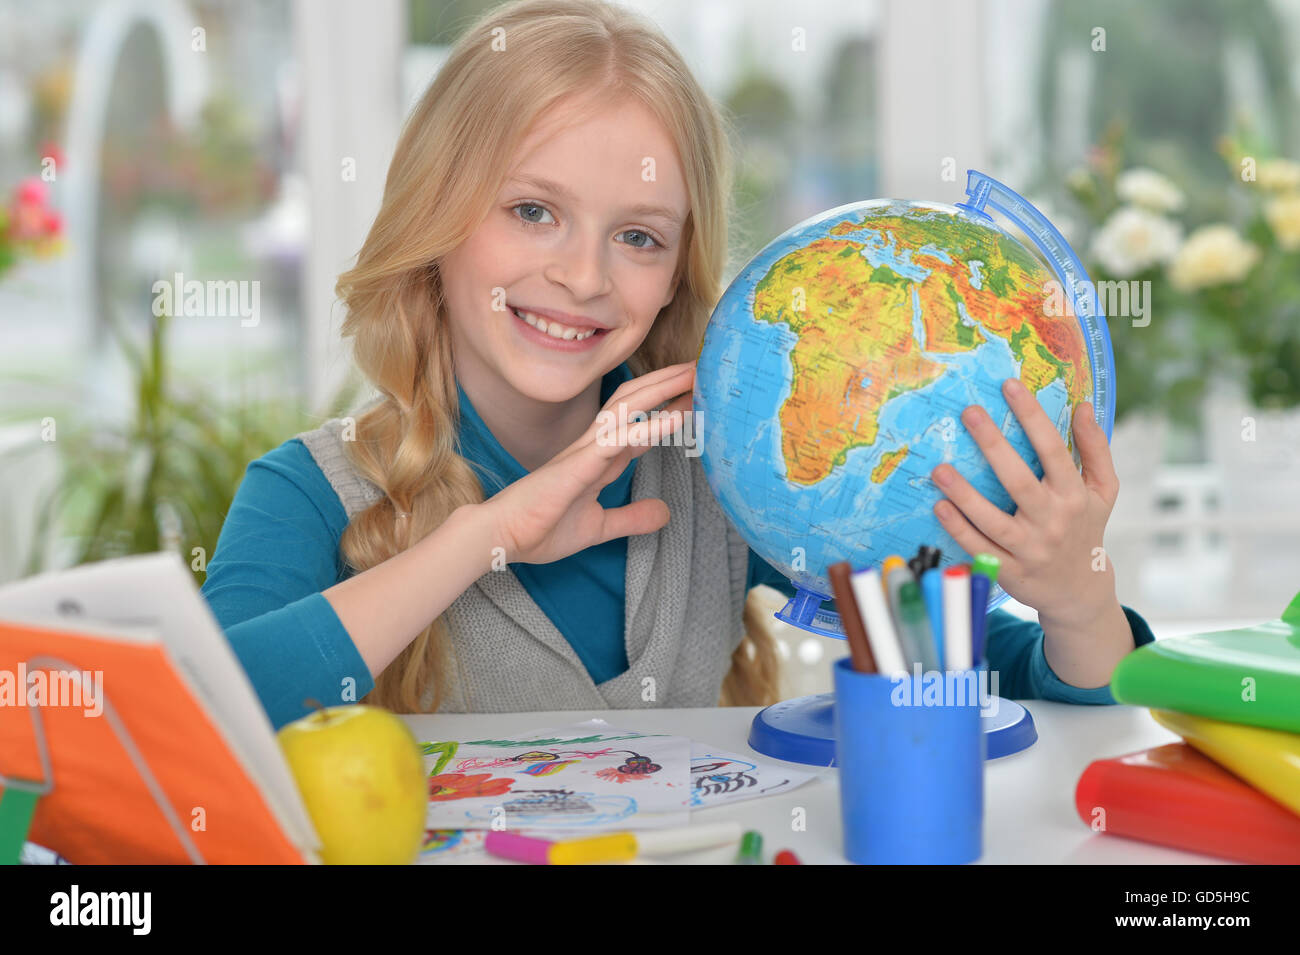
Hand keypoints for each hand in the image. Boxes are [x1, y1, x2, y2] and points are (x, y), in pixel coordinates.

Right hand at [482, 362, 694, 565]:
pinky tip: (674, 417)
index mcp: (598, 459)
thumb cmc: (540, 529)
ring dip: (662, 390)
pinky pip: (617, 440)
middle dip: (669, 384)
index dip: (669, 408)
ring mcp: (585, 451)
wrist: (501, 538)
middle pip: (636, 403)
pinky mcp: (578, 464)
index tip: (698, 396)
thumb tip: (665, 514)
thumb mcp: (599, 526)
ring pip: (628, 409)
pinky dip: (647, 427)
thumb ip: (631, 518)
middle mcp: (593, 446)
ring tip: (694, 375)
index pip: (640, 425)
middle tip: (703, 368)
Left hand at [929, 378, 1120, 631]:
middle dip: (994, 444)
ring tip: (940, 468)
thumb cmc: (1085, 528)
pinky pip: (980, 548)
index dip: (1032, 416)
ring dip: (965, 494)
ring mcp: (1029, 548)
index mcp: (1074, 495)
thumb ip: (1095, 448)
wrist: (1080, 591)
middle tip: (969, 413)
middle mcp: (1053, 521)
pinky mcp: (1009, 571)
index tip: (1009, 386)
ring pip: (993, 520)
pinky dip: (959, 529)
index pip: (1053, 449)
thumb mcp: (1103, 491)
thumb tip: (1083, 406)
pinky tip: (939, 507)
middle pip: (1019, 480)